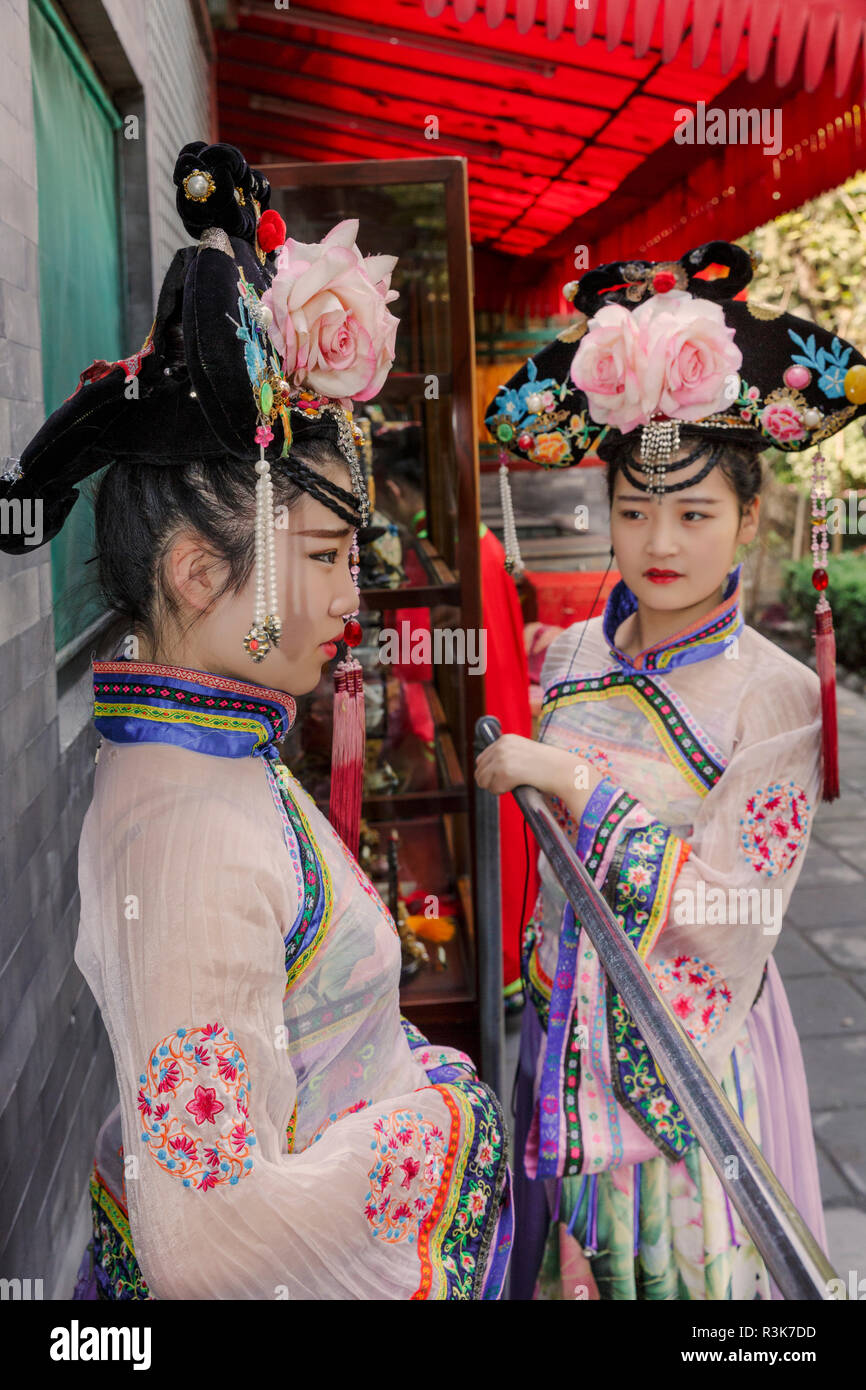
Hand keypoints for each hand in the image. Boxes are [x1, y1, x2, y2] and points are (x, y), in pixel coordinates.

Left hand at [474, 734, 598, 803]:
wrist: (563, 770)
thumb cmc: (547, 766)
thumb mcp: (523, 753)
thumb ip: (506, 757)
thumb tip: (482, 773)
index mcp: (505, 739)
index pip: (481, 758)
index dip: (491, 772)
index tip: (506, 776)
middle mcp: (501, 746)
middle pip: (479, 770)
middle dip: (491, 780)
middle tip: (509, 783)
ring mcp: (502, 758)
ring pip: (483, 781)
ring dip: (496, 787)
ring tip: (513, 784)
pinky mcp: (505, 771)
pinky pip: (493, 789)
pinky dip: (503, 791)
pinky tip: (517, 785)